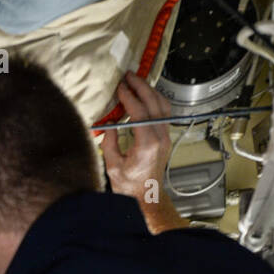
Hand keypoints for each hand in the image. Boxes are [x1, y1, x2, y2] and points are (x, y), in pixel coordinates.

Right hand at [101, 71, 172, 203]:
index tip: (120, 88)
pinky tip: (145, 96)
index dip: (129, 97)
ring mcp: (165, 137)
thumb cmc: (130, 187)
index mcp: (147, 145)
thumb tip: (108, 124)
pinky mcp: (165, 138)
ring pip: (163, 105)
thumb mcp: (113, 165)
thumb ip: (109, 142)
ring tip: (137, 81)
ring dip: (150, 90)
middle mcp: (160, 139)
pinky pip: (164, 112)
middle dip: (141, 87)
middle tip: (129, 76)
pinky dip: (154, 100)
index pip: (139, 112)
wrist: (146, 197)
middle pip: (154, 103)